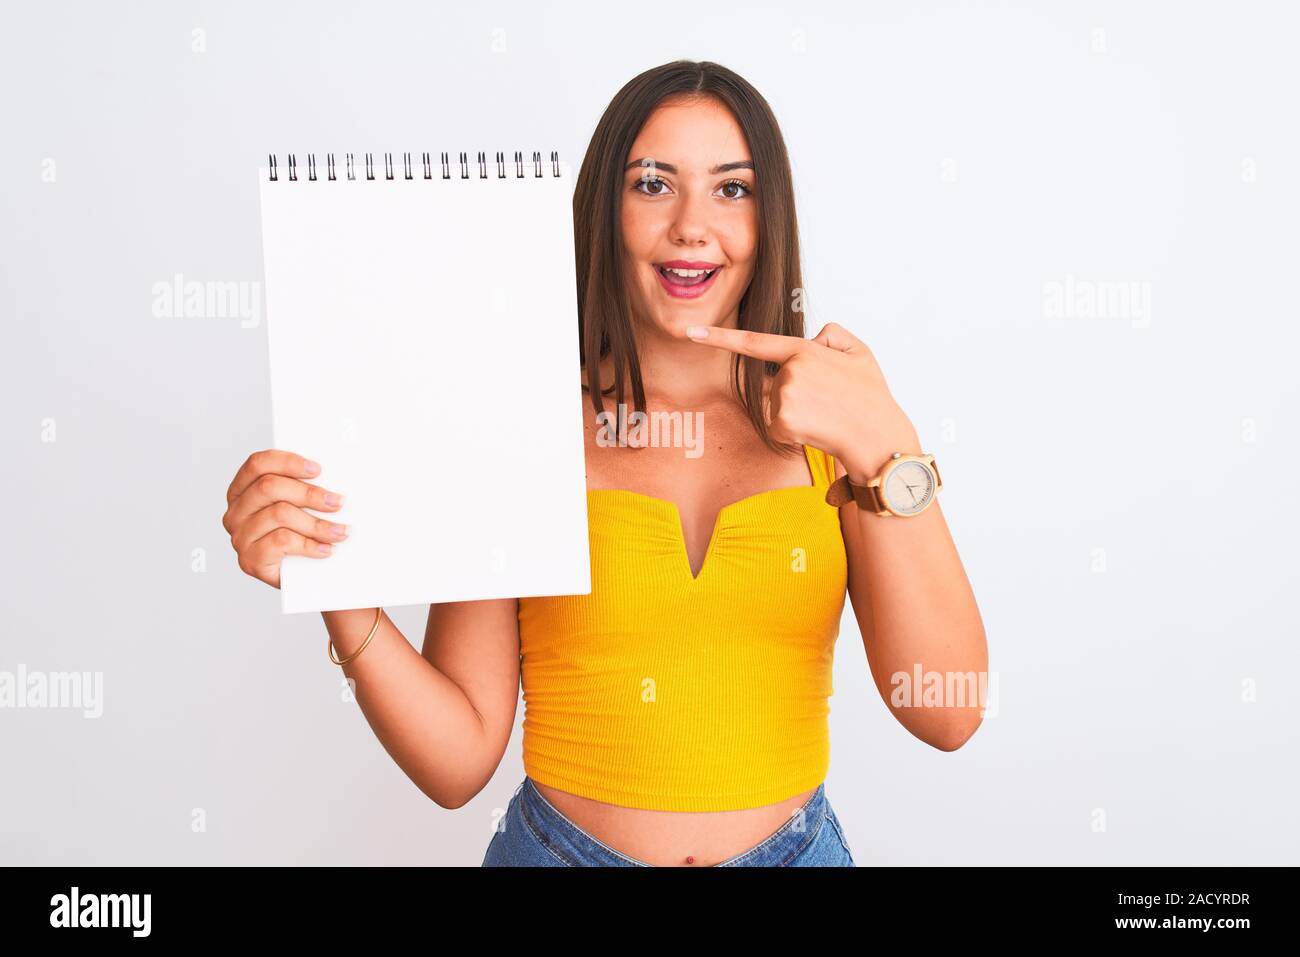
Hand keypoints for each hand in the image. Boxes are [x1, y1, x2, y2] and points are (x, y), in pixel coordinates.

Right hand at [222, 450, 348, 588]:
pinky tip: (326, 549)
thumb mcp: (298, 507)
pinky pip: (282, 542)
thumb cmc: (299, 536)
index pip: (257, 464)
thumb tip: (329, 481)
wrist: (300, 579)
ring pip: (279, 515)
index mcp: (242, 490)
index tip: (317, 469)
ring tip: (340, 531)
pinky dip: (310, 545)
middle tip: (337, 502)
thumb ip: (302, 490)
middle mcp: (236, 512)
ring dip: (317, 523)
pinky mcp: (250, 560)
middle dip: (309, 493)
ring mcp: (240, 537)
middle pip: (269, 488)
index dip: (288, 462)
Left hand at [684, 322, 919, 482]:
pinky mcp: (783, 422)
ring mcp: (785, 397)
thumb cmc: (871, 396)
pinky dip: (795, 430)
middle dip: (795, 391)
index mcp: (804, 350)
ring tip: (827, 414)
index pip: (755, 342)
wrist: (878, 436)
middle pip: (774, 383)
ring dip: (797, 412)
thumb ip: (833, 334)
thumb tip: (812, 337)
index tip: (691, 331)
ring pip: (777, 405)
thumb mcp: (860, 351)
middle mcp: (790, 371)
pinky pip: (779, 425)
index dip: (719, 337)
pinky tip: (818, 429)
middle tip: (829, 399)